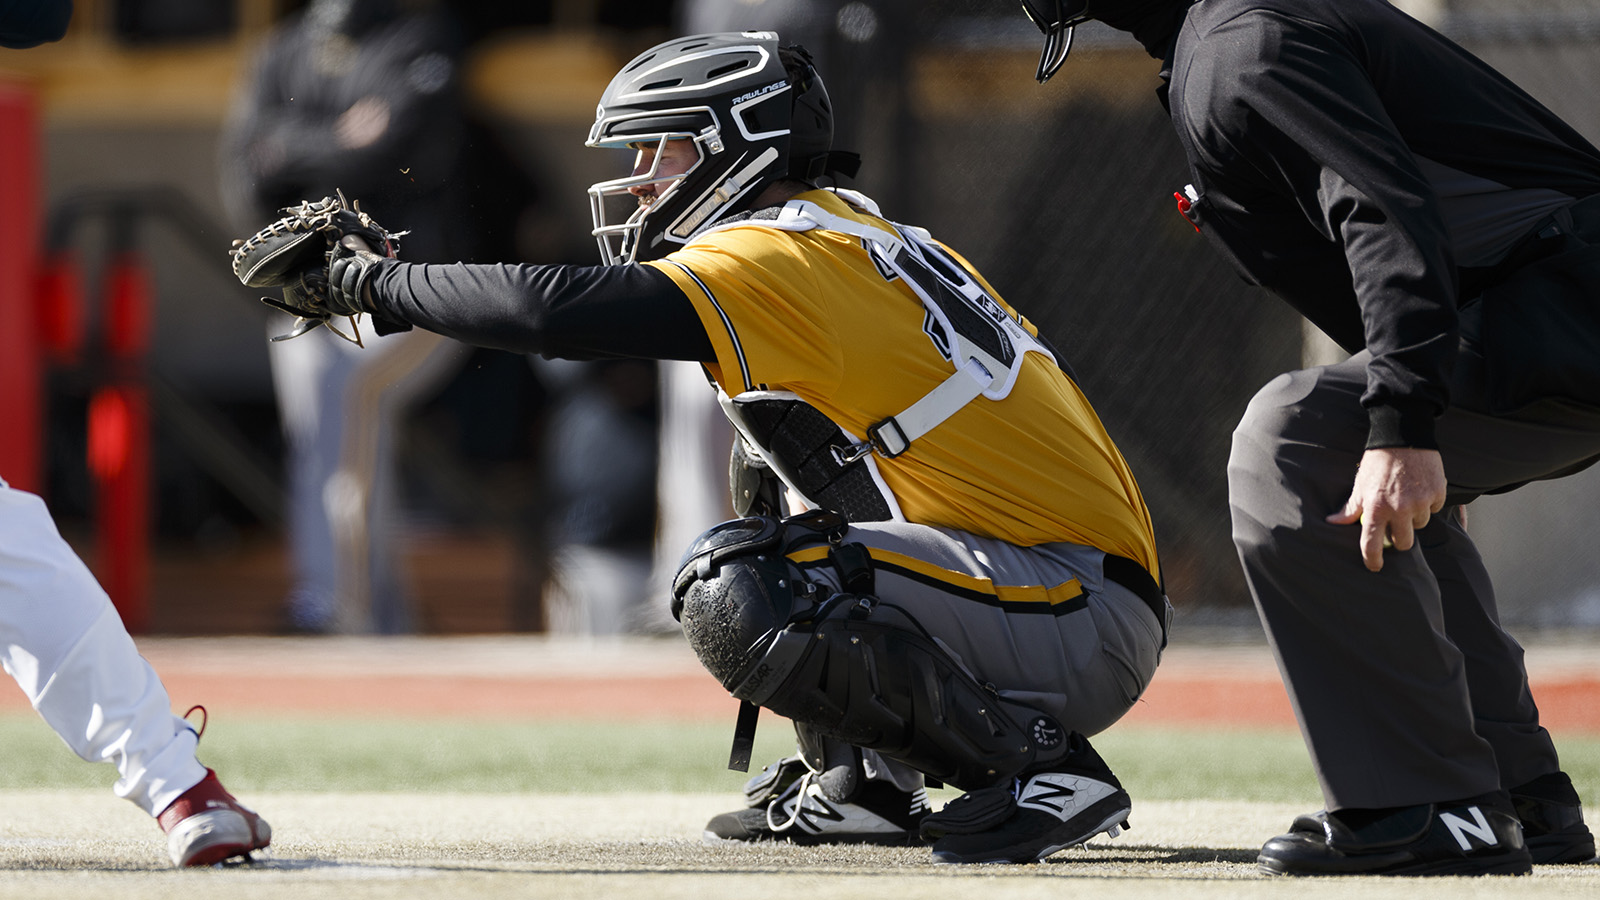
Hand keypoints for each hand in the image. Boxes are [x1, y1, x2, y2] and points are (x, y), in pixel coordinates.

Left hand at [1326, 447, 1446, 571]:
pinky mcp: (1437, 494)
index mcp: (1376, 508)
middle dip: (1399, 537)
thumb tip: (1332, 522)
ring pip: (1419, 526)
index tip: (1374, 567)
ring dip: (1414, 518)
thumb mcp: (1360, 485)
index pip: (1372, 543)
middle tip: (1396, 524)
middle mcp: (1399, 509)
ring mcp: (1420, 503)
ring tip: (1406, 498)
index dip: (1372, 559)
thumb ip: (1350, 508)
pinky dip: (1427, 503)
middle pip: (1403, 542)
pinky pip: (1433, 509)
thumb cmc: (1377, 463)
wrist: (1402, 438)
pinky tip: (1419, 488)